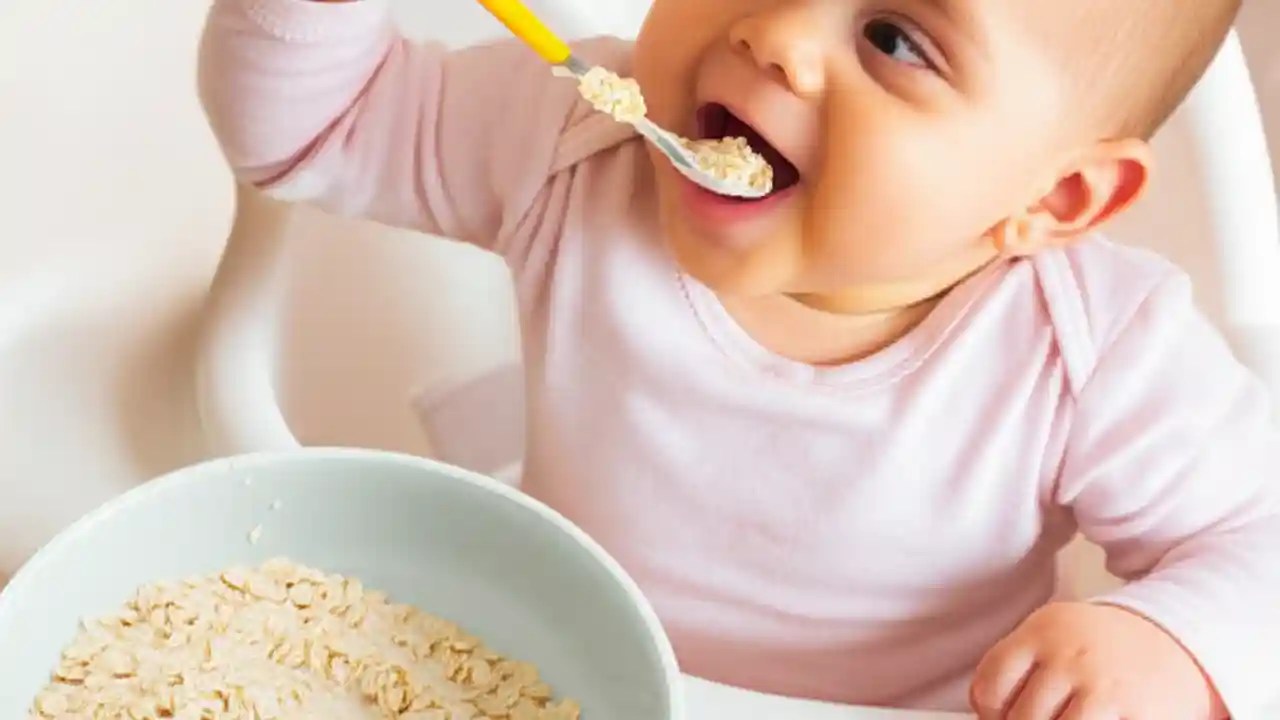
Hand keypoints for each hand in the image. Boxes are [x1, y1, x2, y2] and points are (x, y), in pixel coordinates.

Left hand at [969, 602, 1224, 719]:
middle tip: (1043, 716)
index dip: (990, 712)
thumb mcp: (1051, 636)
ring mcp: (1106, 688)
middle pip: (1021, 719)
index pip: (990, 686)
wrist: (1174, 642)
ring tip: (1065, 718)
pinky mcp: (1138, 716)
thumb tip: (985, 717)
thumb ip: (1015, 668)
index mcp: (1044, 630)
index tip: (1002, 715)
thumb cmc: (1097, 648)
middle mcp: (1073, 656)